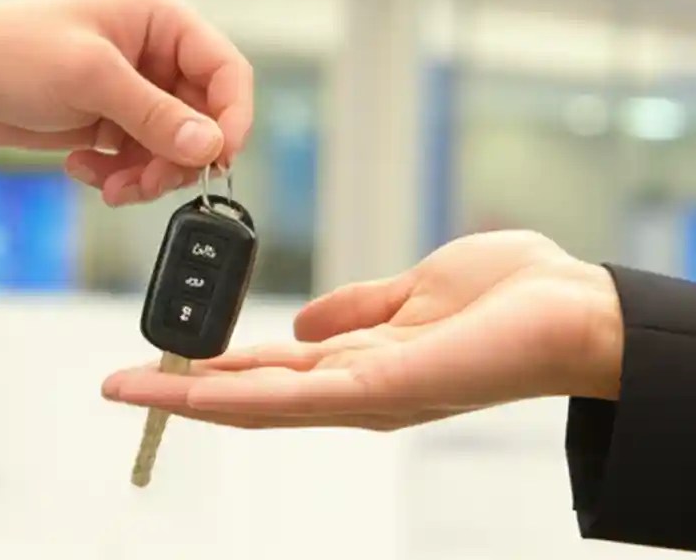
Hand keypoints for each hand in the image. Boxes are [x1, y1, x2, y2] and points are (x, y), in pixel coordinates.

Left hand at [0, 0, 252, 206]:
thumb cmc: (10, 51)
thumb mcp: (90, 78)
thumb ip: (155, 114)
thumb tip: (210, 146)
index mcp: (160, 21)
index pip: (226, 70)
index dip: (232, 118)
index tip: (217, 159)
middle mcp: (154, 54)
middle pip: (202, 119)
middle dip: (177, 158)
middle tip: (147, 182)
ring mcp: (132, 91)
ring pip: (172, 147)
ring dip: (148, 175)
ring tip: (111, 186)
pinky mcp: (110, 122)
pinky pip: (140, 159)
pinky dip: (121, 175)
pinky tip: (84, 170)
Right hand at [102, 231, 624, 430]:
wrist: (577, 310)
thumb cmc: (512, 298)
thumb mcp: (411, 291)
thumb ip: (356, 309)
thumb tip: (303, 324)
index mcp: (362, 362)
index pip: (271, 372)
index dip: (213, 372)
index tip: (161, 362)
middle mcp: (357, 390)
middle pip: (252, 397)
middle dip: (183, 395)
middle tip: (118, 389)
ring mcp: (367, 397)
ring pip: (260, 405)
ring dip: (191, 401)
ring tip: (131, 393)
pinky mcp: (383, 391)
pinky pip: (297, 398)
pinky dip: (238, 399)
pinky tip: (194, 393)